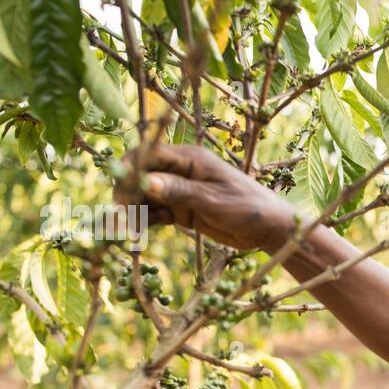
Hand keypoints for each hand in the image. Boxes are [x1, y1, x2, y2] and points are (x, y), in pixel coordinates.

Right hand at [111, 144, 298, 252]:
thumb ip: (179, 191)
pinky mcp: (182, 209)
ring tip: (126, 231)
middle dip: (127, 193)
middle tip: (120, 217)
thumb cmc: (247, 207)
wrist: (269, 228)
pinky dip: (145, 221)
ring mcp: (181, 190)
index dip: (130, 168)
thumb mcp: (212, 200)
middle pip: (142, 175)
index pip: (150, 154)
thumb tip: (146, 182)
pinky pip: (156, 212)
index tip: (120, 190)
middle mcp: (182, 170)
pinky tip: (138, 234)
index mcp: (191, 158)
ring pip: (146, 195)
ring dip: (134, 210)